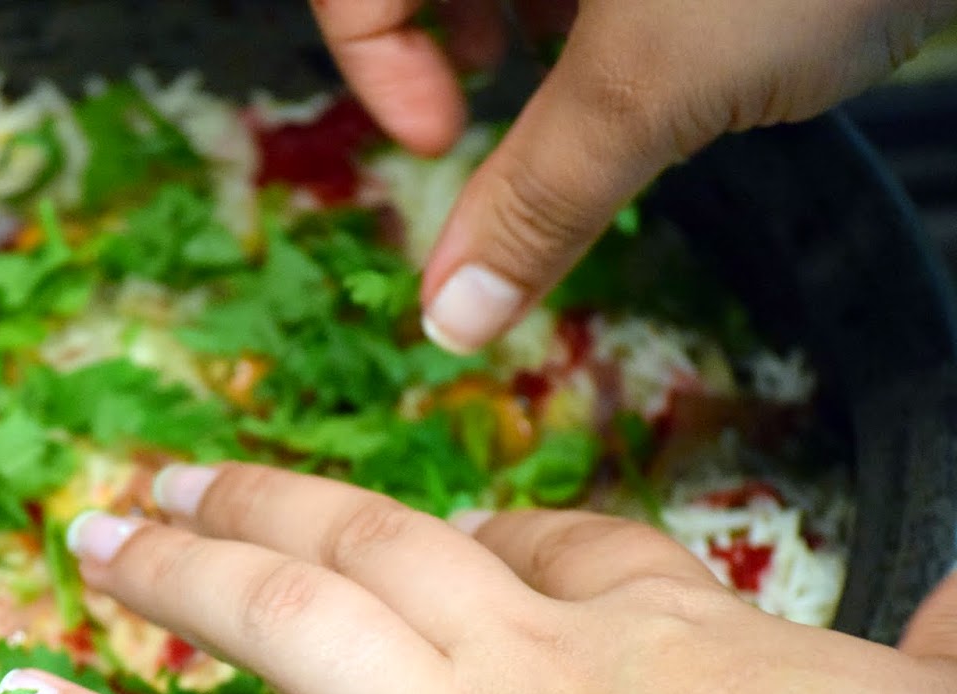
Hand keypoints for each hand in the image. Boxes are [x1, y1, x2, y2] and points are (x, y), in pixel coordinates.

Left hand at [0, 462, 956, 693]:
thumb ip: (950, 657)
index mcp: (666, 636)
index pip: (567, 554)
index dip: (501, 538)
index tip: (457, 536)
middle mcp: (539, 667)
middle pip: (381, 546)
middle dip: (274, 505)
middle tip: (183, 478)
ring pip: (290, 619)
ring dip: (183, 568)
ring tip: (93, 538)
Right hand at [308, 0, 956, 352]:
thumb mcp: (649, 85)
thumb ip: (536, 199)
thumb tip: (450, 315)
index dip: (373, 58)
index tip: (431, 142)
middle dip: (450, 43)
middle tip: (480, 107)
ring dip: (532, 30)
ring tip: (594, 84)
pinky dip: (611, 20)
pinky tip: (670, 48)